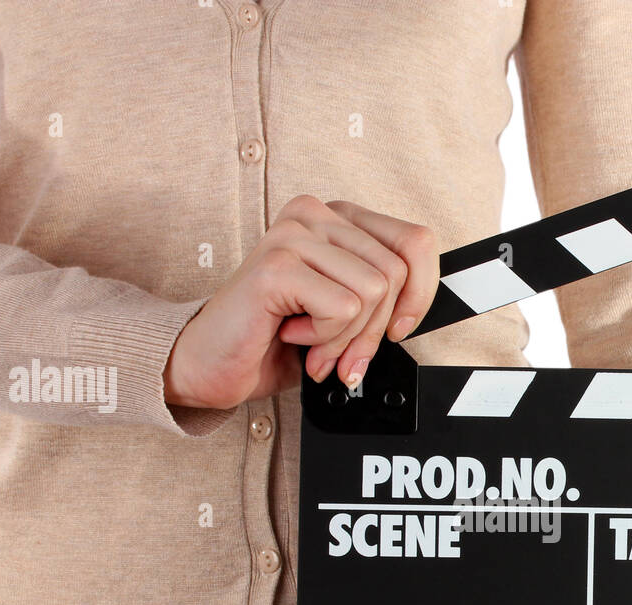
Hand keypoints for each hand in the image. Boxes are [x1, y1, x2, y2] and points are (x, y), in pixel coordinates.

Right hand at [163, 196, 438, 407]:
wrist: (209, 362)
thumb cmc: (272, 338)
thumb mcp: (344, 314)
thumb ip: (380, 298)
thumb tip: (417, 310)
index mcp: (336, 218)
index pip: (417, 242)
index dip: (421, 294)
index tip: (399, 329)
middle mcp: (315, 214)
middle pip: (396, 273)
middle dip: (374, 330)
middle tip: (342, 354)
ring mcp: (294, 234)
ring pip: (373, 292)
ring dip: (346, 337)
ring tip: (313, 345)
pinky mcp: (278, 263)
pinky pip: (344, 307)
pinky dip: (326, 338)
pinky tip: (292, 335)